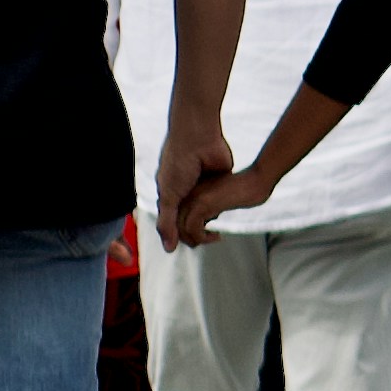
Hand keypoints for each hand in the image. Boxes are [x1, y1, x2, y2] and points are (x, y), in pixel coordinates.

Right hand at [152, 109, 232, 249]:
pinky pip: (220, 204)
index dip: (178, 234)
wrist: (199, 140)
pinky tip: (223, 216)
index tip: (185, 243)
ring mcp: (203, 190)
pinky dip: (220, 211)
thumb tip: (169, 249)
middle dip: (196, 231)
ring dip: (209, 222)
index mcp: (169, 195)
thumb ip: (167, 222)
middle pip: (190, 222)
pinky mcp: (220, 185)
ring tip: (214, 232)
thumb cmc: (179, 164)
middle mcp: (185, 194)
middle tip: (206, 239)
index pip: (172, 222)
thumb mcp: (169, 196)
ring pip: (206, 215)